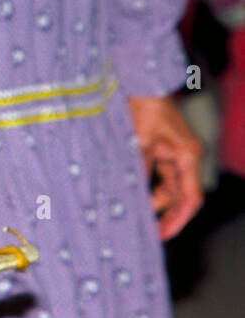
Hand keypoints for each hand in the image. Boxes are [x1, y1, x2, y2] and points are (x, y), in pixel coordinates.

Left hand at [128, 95, 203, 239]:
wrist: (137, 82)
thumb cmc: (143, 106)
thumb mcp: (139, 141)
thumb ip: (139, 169)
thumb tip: (132, 197)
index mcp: (187, 156)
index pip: (190, 197)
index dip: (178, 219)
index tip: (163, 235)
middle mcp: (183, 157)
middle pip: (178, 196)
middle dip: (164, 215)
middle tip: (147, 233)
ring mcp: (170, 154)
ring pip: (165, 187)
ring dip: (150, 201)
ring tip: (131, 216)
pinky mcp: (157, 150)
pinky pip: (154, 175)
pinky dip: (142, 186)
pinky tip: (128, 196)